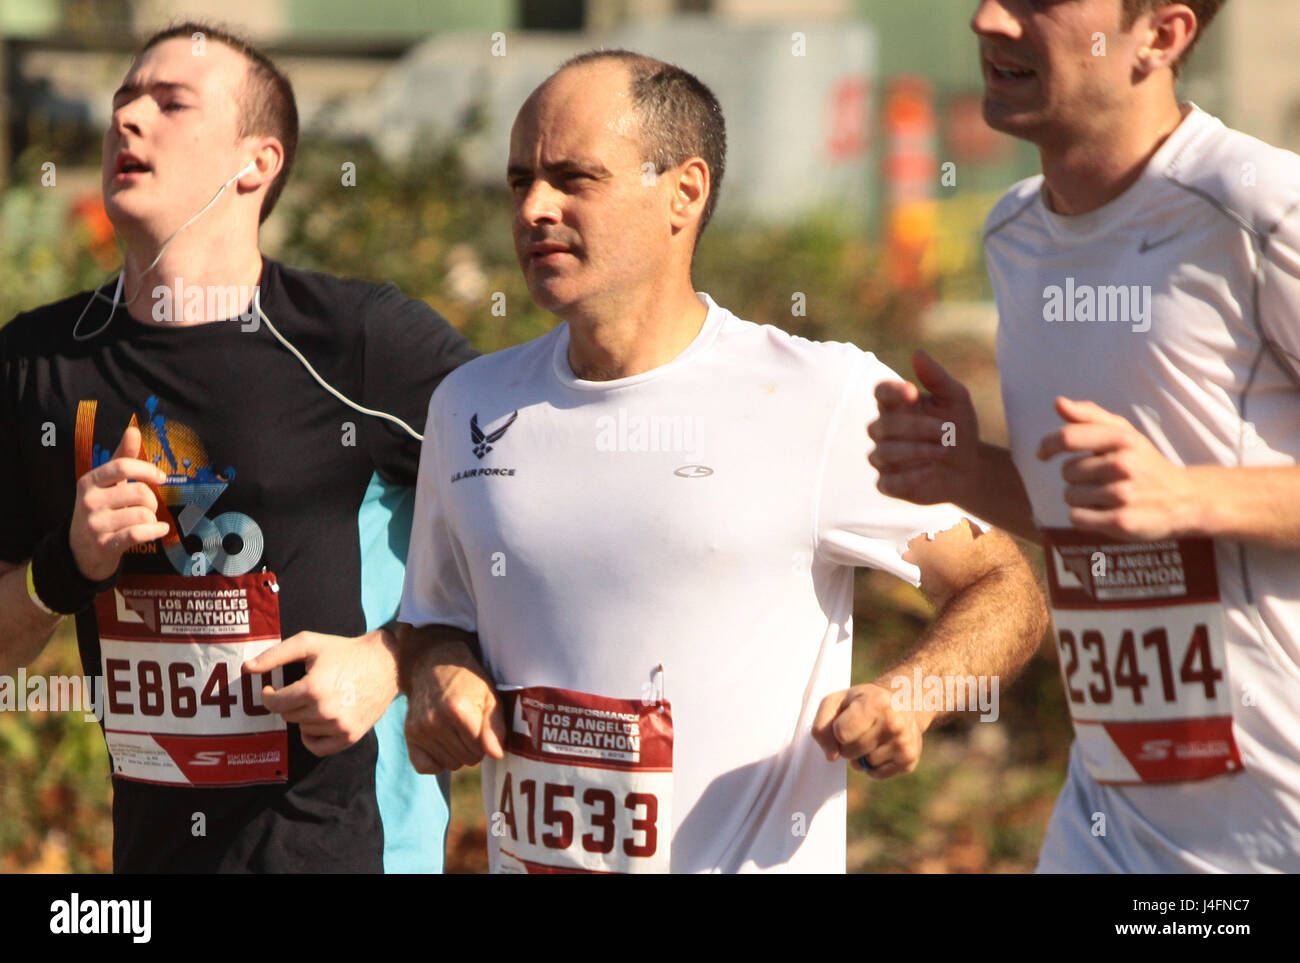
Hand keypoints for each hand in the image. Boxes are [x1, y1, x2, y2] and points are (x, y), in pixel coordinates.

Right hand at [69, 425, 168, 580]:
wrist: (80, 549)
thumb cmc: (100, 509)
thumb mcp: (106, 483)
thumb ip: (122, 457)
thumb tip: (133, 430)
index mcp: (89, 481)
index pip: (122, 466)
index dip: (147, 470)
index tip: (161, 477)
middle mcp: (89, 501)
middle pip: (139, 492)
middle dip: (152, 500)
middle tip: (148, 506)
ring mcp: (95, 524)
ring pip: (143, 514)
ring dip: (152, 518)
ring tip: (146, 520)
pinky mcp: (105, 544)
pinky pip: (139, 534)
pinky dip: (155, 531)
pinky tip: (160, 529)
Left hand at [244, 629, 398, 756]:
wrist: (386, 663)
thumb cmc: (344, 651)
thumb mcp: (308, 644)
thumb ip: (275, 655)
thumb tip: (247, 668)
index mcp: (313, 688)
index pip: (274, 703)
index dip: (269, 695)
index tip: (273, 690)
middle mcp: (325, 711)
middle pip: (288, 716)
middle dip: (290, 703)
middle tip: (302, 690)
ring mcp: (339, 726)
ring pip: (303, 729)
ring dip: (304, 717)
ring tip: (318, 699)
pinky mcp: (350, 736)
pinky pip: (318, 748)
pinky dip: (313, 737)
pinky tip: (317, 722)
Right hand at [403, 635, 504, 773]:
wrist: (435, 665)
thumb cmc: (468, 681)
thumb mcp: (489, 696)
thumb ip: (495, 726)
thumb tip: (496, 755)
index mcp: (458, 711)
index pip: (481, 749)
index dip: (487, 740)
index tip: (483, 725)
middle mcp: (435, 722)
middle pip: (467, 759)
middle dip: (474, 747)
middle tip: (470, 727)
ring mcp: (420, 730)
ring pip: (450, 765)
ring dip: (457, 753)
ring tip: (456, 731)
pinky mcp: (410, 735)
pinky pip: (425, 767)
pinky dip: (436, 762)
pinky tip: (442, 745)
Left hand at [811, 682, 927, 779]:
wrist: (904, 702)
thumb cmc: (864, 702)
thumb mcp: (837, 701)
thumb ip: (822, 726)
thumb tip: (831, 756)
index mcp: (875, 702)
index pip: (841, 733)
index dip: (838, 730)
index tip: (848, 719)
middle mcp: (893, 722)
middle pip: (850, 752)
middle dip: (848, 744)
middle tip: (860, 729)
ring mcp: (904, 742)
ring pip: (863, 765)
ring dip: (861, 756)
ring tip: (873, 737)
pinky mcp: (909, 760)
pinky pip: (875, 774)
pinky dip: (873, 766)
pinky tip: (883, 747)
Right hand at [868, 350, 980, 505]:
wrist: (969, 469)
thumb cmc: (958, 429)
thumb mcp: (956, 400)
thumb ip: (937, 378)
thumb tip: (917, 354)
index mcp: (897, 406)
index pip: (880, 392)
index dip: (890, 391)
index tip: (911, 391)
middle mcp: (884, 431)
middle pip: (881, 426)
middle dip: (915, 428)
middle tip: (946, 431)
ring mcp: (883, 459)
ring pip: (882, 453)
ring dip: (915, 451)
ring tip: (943, 450)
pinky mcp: (888, 484)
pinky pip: (887, 482)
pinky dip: (909, 477)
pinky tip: (932, 471)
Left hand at [1037, 397, 1200, 539]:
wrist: (1185, 499)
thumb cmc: (1144, 463)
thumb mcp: (1124, 434)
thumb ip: (1089, 416)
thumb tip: (1058, 403)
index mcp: (1123, 439)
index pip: (1068, 438)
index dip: (1047, 445)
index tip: (1042, 454)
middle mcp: (1124, 465)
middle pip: (1067, 472)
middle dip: (1076, 477)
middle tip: (1101, 479)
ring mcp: (1124, 495)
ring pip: (1070, 496)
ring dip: (1080, 498)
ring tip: (1106, 496)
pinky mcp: (1121, 522)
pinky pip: (1077, 518)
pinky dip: (1084, 517)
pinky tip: (1104, 513)